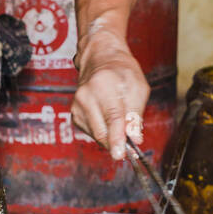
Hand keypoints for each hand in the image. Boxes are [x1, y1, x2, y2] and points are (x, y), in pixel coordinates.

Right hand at [71, 28, 148, 160]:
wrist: (100, 58)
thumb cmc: (122, 71)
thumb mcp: (138, 88)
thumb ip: (136, 115)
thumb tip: (134, 138)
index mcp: (104, 85)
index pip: (112, 117)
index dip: (117, 139)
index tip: (120, 155)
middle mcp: (86, 96)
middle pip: (102, 131)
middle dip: (117, 142)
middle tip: (130, 144)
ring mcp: (77, 105)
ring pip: (97, 135)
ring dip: (111, 135)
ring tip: (119, 117)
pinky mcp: (74, 114)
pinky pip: (92, 132)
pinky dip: (103, 131)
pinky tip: (108, 117)